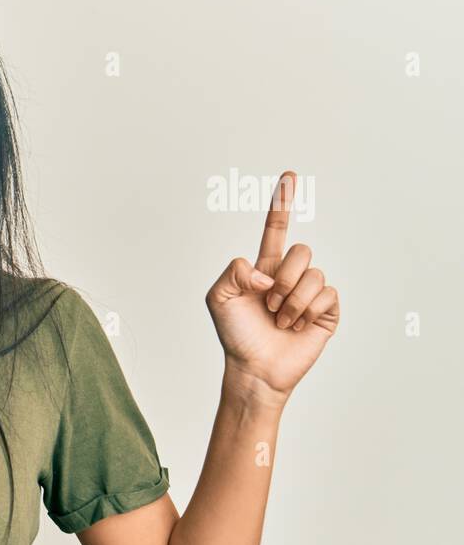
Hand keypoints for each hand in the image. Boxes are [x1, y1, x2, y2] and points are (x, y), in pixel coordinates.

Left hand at [205, 171, 340, 405]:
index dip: (283, 203)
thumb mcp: (218, 298)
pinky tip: (297, 326)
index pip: (276, 230)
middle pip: (302, 251)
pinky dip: (307, 311)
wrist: (253, 368)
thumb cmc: (234, 335)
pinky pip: (327, 293)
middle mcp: (290, 276)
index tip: (289, 176)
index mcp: (264, 268)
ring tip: (280, 320)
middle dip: (284, 279)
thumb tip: (265, 271)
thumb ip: (232, 271)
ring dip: (292, 301)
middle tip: (269, 304)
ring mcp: (310, 293)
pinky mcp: (326, 311)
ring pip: (314, 274)